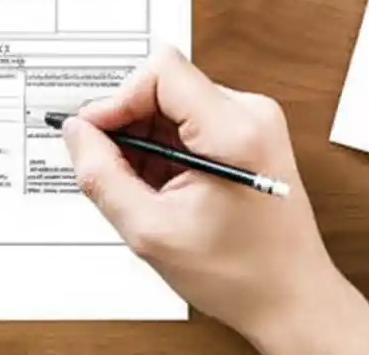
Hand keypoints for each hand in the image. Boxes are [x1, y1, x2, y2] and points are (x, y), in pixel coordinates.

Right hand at [62, 48, 368, 354]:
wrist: (291, 297)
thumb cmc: (242, 274)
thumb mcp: (151, 230)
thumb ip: (102, 176)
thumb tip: (77, 134)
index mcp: (235, 131)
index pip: (161, 71)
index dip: (117, 98)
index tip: (93, 130)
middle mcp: (251, 114)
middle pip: (164, 85)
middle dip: (127, 124)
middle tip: (111, 168)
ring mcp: (253, 121)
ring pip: (172, 103)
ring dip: (145, 140)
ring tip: (143, 188)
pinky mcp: (249, 133)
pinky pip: (189, 120)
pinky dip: (164, 149)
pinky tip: (163, 187)